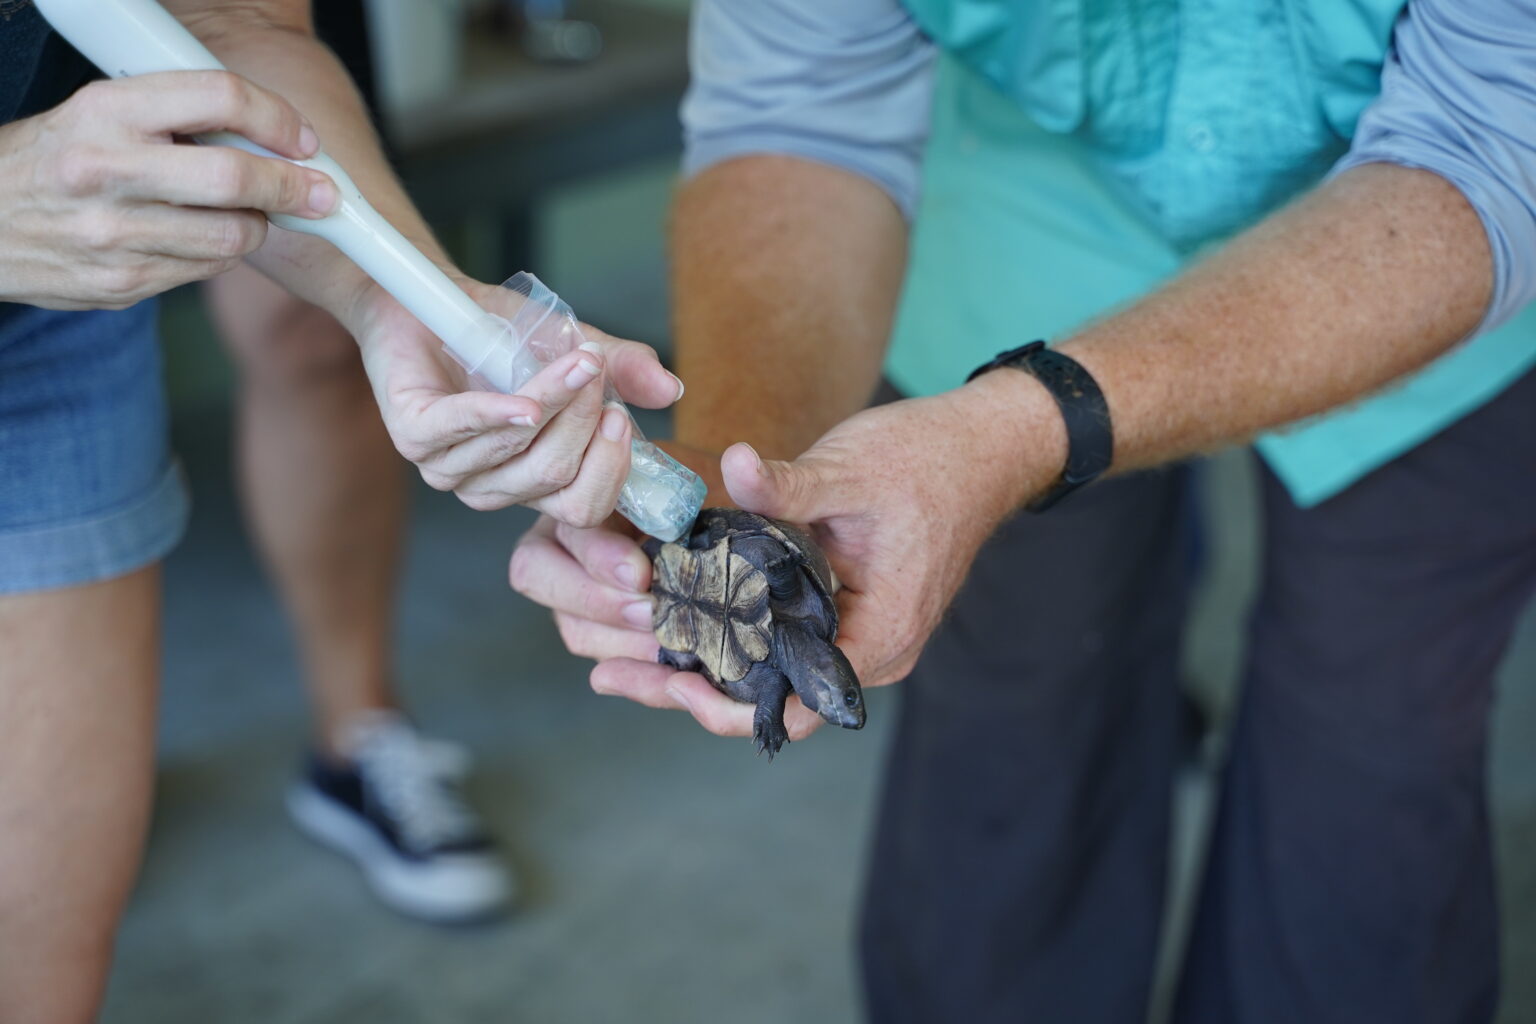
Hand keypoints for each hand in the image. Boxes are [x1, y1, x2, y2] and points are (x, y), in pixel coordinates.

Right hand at [0, 71, 338, 309]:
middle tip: (321, 193)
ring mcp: (113, 235)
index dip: (277, 118)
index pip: (219, 97)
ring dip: (258, 225)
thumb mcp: (101, 113)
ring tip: (247, 212)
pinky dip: (221, 253)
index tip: (302, 138)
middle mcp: (106, 170)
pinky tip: (202, 236)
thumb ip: (177, 118)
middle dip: (295, 187)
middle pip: (236, 178)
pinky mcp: (122, 282)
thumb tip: (271, 137)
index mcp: (105, 112)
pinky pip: (207, 269)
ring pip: (234, 234)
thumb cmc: (56, 159)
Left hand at [351, 281, 685, 524]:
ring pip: (518, 448)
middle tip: (597, 367)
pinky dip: (499, 414)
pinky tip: (526, 403)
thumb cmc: (501, 334)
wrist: (429, 301)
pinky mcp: (412, 435)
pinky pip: (465, 430)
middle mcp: (491, 486)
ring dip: (555, 397)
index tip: (623, 418)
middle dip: (584, 419)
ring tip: (579, 355)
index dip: (610, 470)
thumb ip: (622, 372)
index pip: (583, 509)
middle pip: (555, 476)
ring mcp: (448, 467)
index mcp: (532, 482)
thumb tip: (672, 390)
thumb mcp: (574, 350)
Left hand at [511, 373, 1064, 741]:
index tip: (664, 681)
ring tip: (619, 656)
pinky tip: (670, 617)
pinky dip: (726, 633)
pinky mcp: (842, 607)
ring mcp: (855, 631)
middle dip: (689, 690)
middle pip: (768, 699)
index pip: (792, 706)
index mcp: (878, 636)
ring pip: (768, 671)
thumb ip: (789, 485)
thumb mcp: (854, 471)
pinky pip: (777, 638)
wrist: (985, 447)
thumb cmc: (931, 461)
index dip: (722, 706)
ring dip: (700, 664)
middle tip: (609, 674)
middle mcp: (867, 649)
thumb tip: (735, 465)